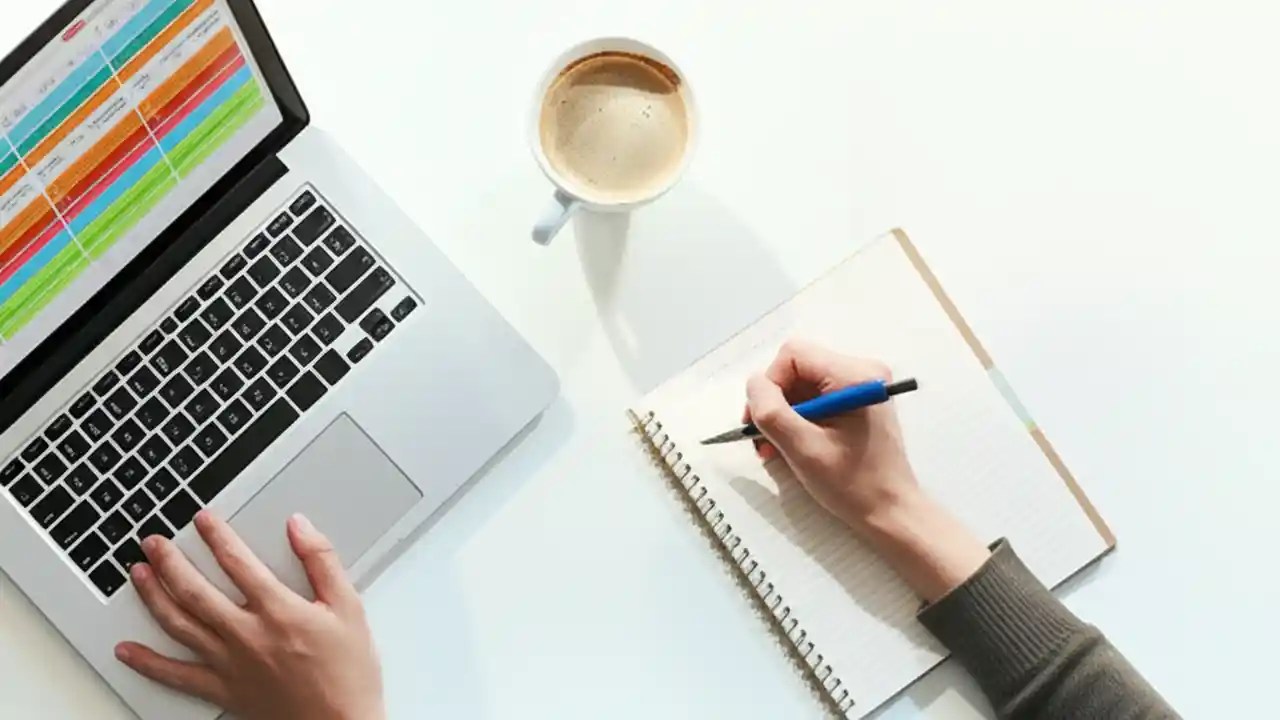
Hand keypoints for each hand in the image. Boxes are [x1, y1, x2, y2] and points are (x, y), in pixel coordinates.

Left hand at [115, 512, 384, 719]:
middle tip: (153, 542)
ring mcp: (229, 663)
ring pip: (179, 624)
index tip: (202, 520)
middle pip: (195, 590)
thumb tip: (300, 527)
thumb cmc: (348, 672)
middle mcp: (246, 634)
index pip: (237, 562)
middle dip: (170, 561)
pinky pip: (175, 675)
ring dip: (153, 596)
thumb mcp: (348, 608)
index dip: (216, 536)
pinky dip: (147, 663)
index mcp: (278, 610)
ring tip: (138, 574)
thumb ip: (322, 562)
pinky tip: (127, 650)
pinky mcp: (222, 690)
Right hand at [745, 340, 990, 601]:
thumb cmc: (852, 484)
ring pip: (803, 385)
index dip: (770, 384)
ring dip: (783, 414)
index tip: (762, 420)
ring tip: (774, 448)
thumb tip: (754, 384)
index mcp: (853, 376)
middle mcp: (861, 372)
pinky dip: (798, 420)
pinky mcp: (858, 402)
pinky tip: (792, 445)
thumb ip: (771, 411)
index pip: (793, 355)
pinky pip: (816, 398)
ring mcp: (861, 387)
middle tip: (762, 439)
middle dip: (774, 402)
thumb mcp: (802, 448)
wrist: (891, 512)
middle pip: (797, 369)